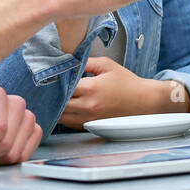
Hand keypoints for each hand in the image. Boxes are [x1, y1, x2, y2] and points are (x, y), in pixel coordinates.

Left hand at [59, 56, 186, 129]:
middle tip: (46, 90)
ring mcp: (88, 119)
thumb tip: (68, 62)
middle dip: (50, 97)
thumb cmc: (127, 82)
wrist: (144, 102)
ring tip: (53, 99)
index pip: (61, 87)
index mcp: (90, 88)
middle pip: (56, 105)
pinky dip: (65, 117)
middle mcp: (87, 106)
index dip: (52, 82)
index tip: (47, 77)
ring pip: (60, 117)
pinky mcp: (91, 126)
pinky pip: (69, 124)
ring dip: (55, 109)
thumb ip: (86, 62)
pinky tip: (65, 108)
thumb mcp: (107, 65)